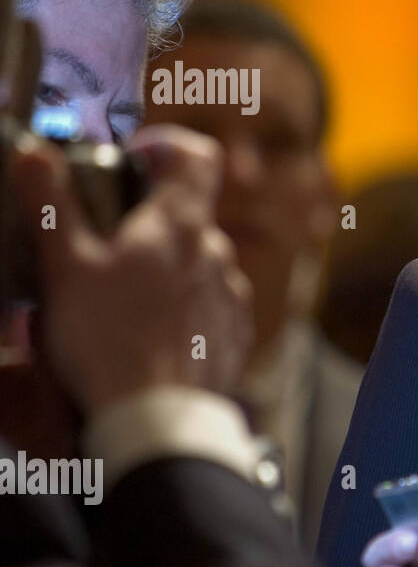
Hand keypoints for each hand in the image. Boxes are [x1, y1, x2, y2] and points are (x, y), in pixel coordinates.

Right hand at [9, 125, 252, 411]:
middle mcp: (218, 254)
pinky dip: (182, 309)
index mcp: (181, 226)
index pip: (197, 156)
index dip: (166, 146)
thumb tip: (34, 150)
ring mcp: (232, 296)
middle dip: (149, 221)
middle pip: (190, 216)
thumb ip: (53, 205)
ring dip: (166, 269)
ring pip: (199, 264)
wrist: (159, 420)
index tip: (132, 161)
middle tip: (102, 247)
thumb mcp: (66, 266)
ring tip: (120, 301)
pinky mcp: (235, 336)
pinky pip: (210, 307)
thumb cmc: (109, 340)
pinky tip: (148, 335)